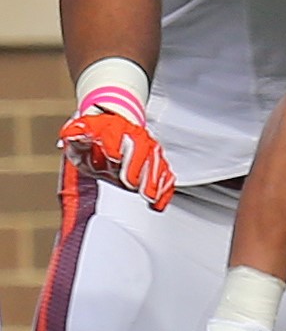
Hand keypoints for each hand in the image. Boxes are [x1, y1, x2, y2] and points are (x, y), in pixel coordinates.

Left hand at [59, 108, 173, 209]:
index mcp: (113, 128)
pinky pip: (166, 175)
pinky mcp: (157, 163)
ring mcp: (149, 149)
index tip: (114, 157)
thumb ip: (75, 138)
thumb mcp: (78, 141)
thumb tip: (74, 135)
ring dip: (154, 180)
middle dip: (137, 166)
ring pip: (158, 161)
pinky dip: (164, 190)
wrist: (111, 139)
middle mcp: (134, 136)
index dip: (115, 144)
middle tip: (131, 183)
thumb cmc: (95, 143)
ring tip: (149, 196)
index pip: (115, 133)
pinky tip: (158, 202)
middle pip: (142, 147)